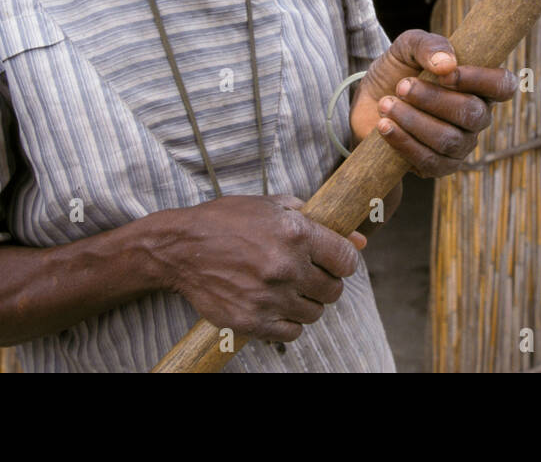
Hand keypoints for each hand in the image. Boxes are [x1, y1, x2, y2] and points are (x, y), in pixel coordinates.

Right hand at [158, 194, 364, 341]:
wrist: (180, 248)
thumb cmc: (227, 221)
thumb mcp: (271, 206)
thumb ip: (317, 220)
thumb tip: (360, 240)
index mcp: (296, 233)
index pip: (346, 260)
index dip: (342, 261)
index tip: (331, 261)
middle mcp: (286, 266)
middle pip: (334, 290)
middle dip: (324, 282)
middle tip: (306, 275)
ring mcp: (269, 297)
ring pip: (315, 313)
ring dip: (306, 303)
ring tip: (287, 289)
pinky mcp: (252, 321)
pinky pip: (291, 333)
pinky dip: (287, 323)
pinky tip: (274, 306)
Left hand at [350, 29, 518, 176]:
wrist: (368, 102)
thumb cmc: (398, 71)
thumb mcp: (408, 47)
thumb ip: (429, 45)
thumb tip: (447, 64)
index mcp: (478, 86)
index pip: (503, 86)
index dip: (481, 80)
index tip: (446, 74)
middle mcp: (476, 117)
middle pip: (472, 113)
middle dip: (433, 99)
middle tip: (402, 86)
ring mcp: (461, 145)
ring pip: (448, 139)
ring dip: (413, 120)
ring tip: (386, 104)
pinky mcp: (440, 166)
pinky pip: (430, 161)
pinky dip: (404, 142)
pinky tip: (385, 126)